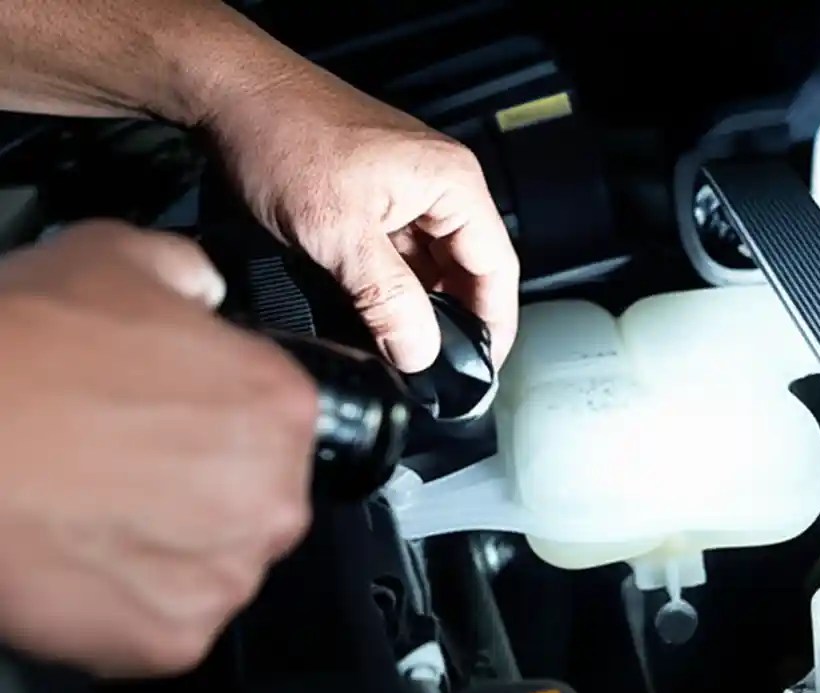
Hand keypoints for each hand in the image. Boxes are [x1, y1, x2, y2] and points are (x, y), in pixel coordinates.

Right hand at [0, 221, 316, 676]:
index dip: (223, 420)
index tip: (179, 424)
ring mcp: (226, 574)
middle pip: (257, 500)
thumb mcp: (117, 258)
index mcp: (282, 405)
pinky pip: (166, 623)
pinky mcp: (173, 638)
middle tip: (126, 467)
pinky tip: (80, 553)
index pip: (282, 423)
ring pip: (216, 565)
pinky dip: (127, 602)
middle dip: (205, 488)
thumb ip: (189, 276)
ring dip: (169, 546)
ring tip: (94, 509)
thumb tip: (205, 292)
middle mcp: (275, 495)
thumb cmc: (19, 352)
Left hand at [205, 69, 519, 372]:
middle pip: (467, 272)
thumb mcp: (338, 233)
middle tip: (429, 373)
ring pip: (429, 270)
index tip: (477, 374)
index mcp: (453, 184)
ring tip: (397, 353)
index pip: (497, 270)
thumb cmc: (283, 137)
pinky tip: (371, 320)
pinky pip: (397, 259)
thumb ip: (388, 300)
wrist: (228, 94)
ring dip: (415, 310)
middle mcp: (440, 187)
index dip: (493, 327)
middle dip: (450, 325)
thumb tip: (420, 356)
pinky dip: (389, 292)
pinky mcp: (374, 202)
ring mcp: (407, 194)